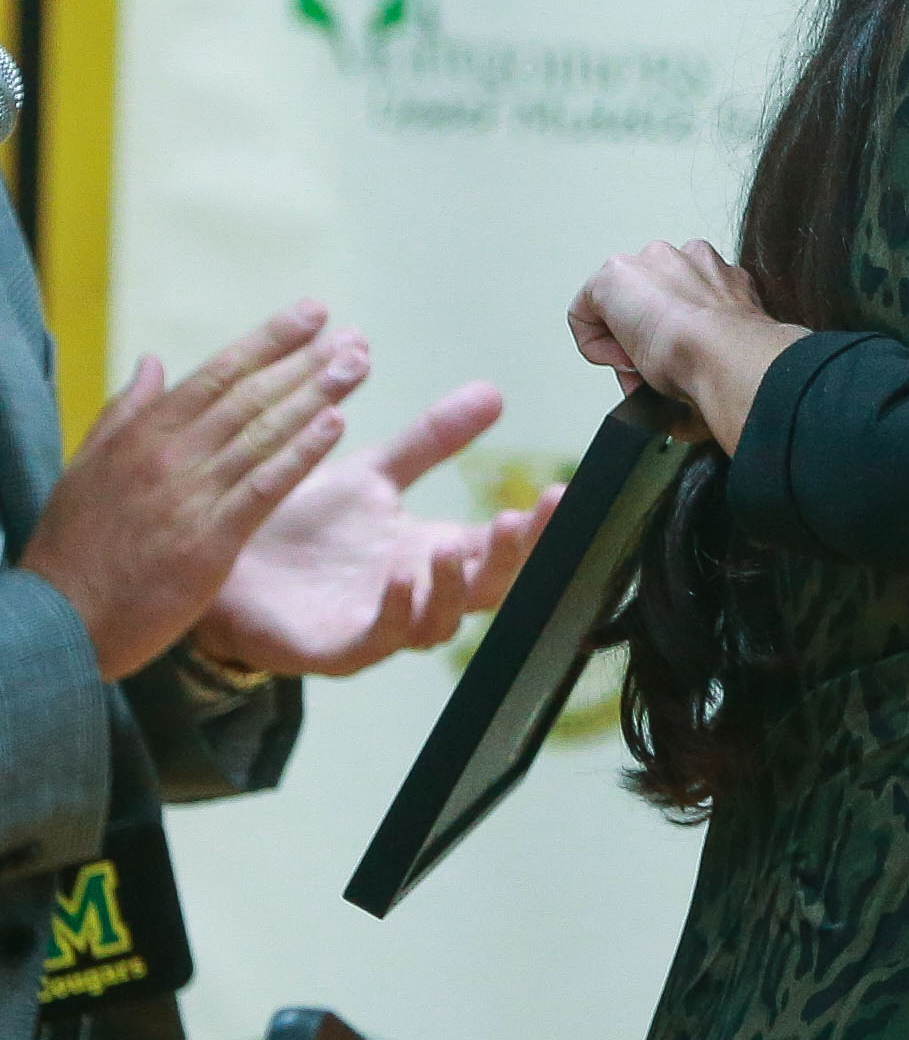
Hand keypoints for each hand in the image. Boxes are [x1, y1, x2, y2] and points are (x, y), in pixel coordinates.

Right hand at [21, 303, 368, 680]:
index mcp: (142, 436)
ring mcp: (190, 497)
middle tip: (355, 335)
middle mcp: (169, 456)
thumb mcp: (87, 468)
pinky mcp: (209, 542)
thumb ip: (126, 412)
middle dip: (306, 361)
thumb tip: (154, 361)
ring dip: (316, 395)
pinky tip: (336, 424)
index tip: (313, 312)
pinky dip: (301, 453)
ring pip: (264, 433)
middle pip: (250, 396)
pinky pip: (264, 487)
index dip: (270, 340)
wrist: (56, 623)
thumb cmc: (73, 547)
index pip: (218, 374)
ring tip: (358, 364)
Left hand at [193, 381, 560, 677]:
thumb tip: (493, 391)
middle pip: (486, 589)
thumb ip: (433, 440)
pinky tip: (398, 576)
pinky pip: (376, 642)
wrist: (217, 552)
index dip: (537, 527)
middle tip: (522, 518)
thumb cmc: (300, 523)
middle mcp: (416, 594)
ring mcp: (379, 625)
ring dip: (452, 588)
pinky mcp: (333, 648)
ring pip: (438, 624)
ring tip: (451, 547)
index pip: (500, 546)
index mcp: (431, 553)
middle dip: (511, 558)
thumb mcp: (375, 473)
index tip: (561, 491)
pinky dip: (394, 613)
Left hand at [569, 240, 807, 455]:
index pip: (681, 300)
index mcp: (718, 274)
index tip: (677, 359)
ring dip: (622, 334)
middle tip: (655, 364)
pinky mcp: (612, 274)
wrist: (723, 352)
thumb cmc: (733, 358)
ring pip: (618, 302)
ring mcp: (648, 262)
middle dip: (645, 331)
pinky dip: (594, 342)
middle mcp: (684, 259)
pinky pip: (585, 312)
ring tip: (639, 364)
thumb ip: (707, 345)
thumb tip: (684, 382)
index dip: (673, 335)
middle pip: (647, 297)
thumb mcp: (726, 346)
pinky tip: (620, 359)